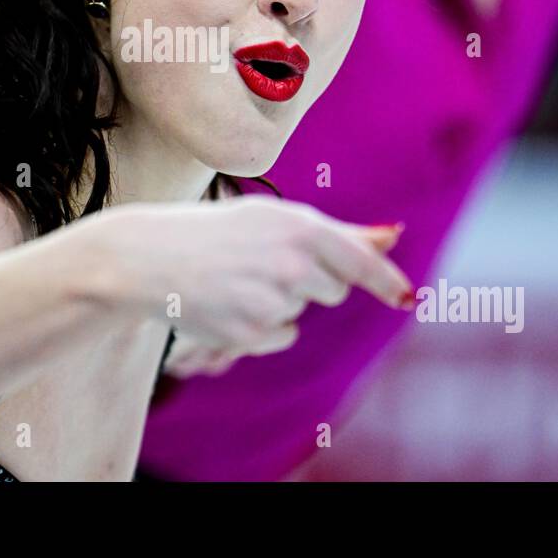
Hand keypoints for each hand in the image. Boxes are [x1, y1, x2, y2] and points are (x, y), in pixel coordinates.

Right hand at [101, 194, 410, 356]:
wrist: (148, 257)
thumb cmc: (216, 233)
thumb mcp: (274, 221)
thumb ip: (338, 233)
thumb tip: (394, 235)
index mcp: (299, 225)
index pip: (359, 260)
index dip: (387, 282)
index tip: (408, 299)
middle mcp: (291, 261)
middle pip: (333, 290)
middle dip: (310, 282)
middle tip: (264, 263)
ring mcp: (271, 298)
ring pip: (301, 312)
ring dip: (279, 302)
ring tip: (237, 280)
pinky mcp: (251, 331)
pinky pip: (279, 336)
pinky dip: (259, 326)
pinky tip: (228, 304)